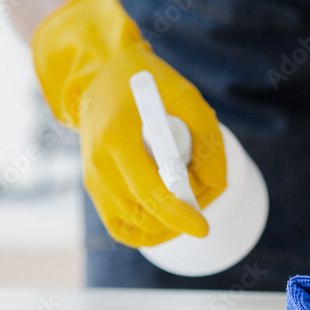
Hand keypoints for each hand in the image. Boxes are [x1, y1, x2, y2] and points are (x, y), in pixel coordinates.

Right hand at [32, 0, 226, 246]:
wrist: (100, 77)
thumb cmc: (147, 85)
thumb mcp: (184, 94)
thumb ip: (206, 135)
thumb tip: (215, 181)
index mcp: (117, 137)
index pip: (148, 189)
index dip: (177, 212)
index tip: (203, 226)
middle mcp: (99, 163)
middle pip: (144, 213)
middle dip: (181, 215)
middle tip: (206, 193)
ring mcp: (93, 179)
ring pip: (136, 225)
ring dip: (168, 223)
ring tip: (189, 194)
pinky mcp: (94, 188)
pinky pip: (120, 228)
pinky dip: (146, 232)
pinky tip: (166, 220)